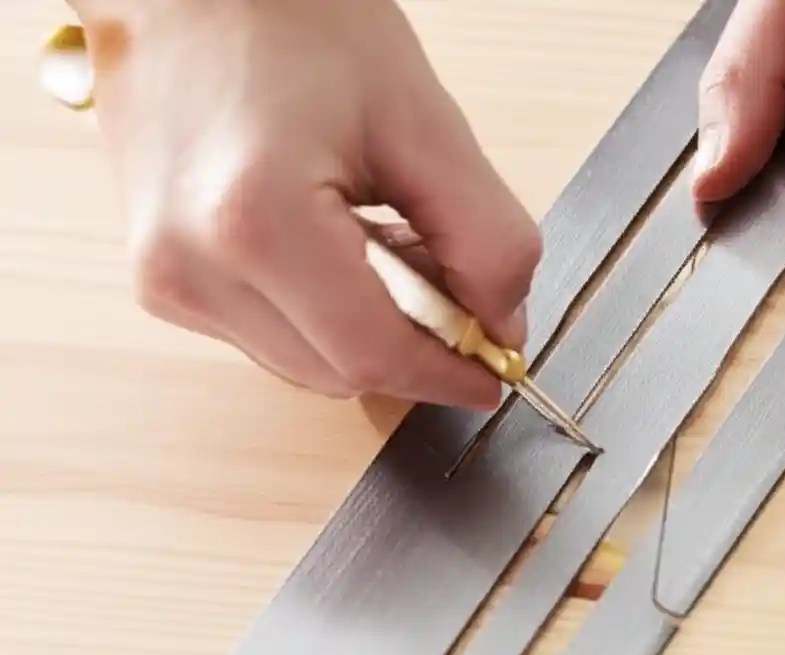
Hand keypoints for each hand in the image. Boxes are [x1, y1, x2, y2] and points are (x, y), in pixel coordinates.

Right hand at [72, 0, 540, 408]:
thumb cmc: (293, 21)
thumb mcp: (422, 121)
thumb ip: (485, 236)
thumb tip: (503, 324)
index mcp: (253, 220)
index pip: (373, 355)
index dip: (447, 372)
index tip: (495, 371)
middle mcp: (189, 267)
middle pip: (341, 371)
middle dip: (416, 344)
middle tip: (455, 279)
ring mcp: (166, 281)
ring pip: (307, 365)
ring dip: (371, 329)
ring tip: (390, 238)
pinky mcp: (163, 282)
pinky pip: (272, 337)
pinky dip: (327, 314)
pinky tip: (344, 244)